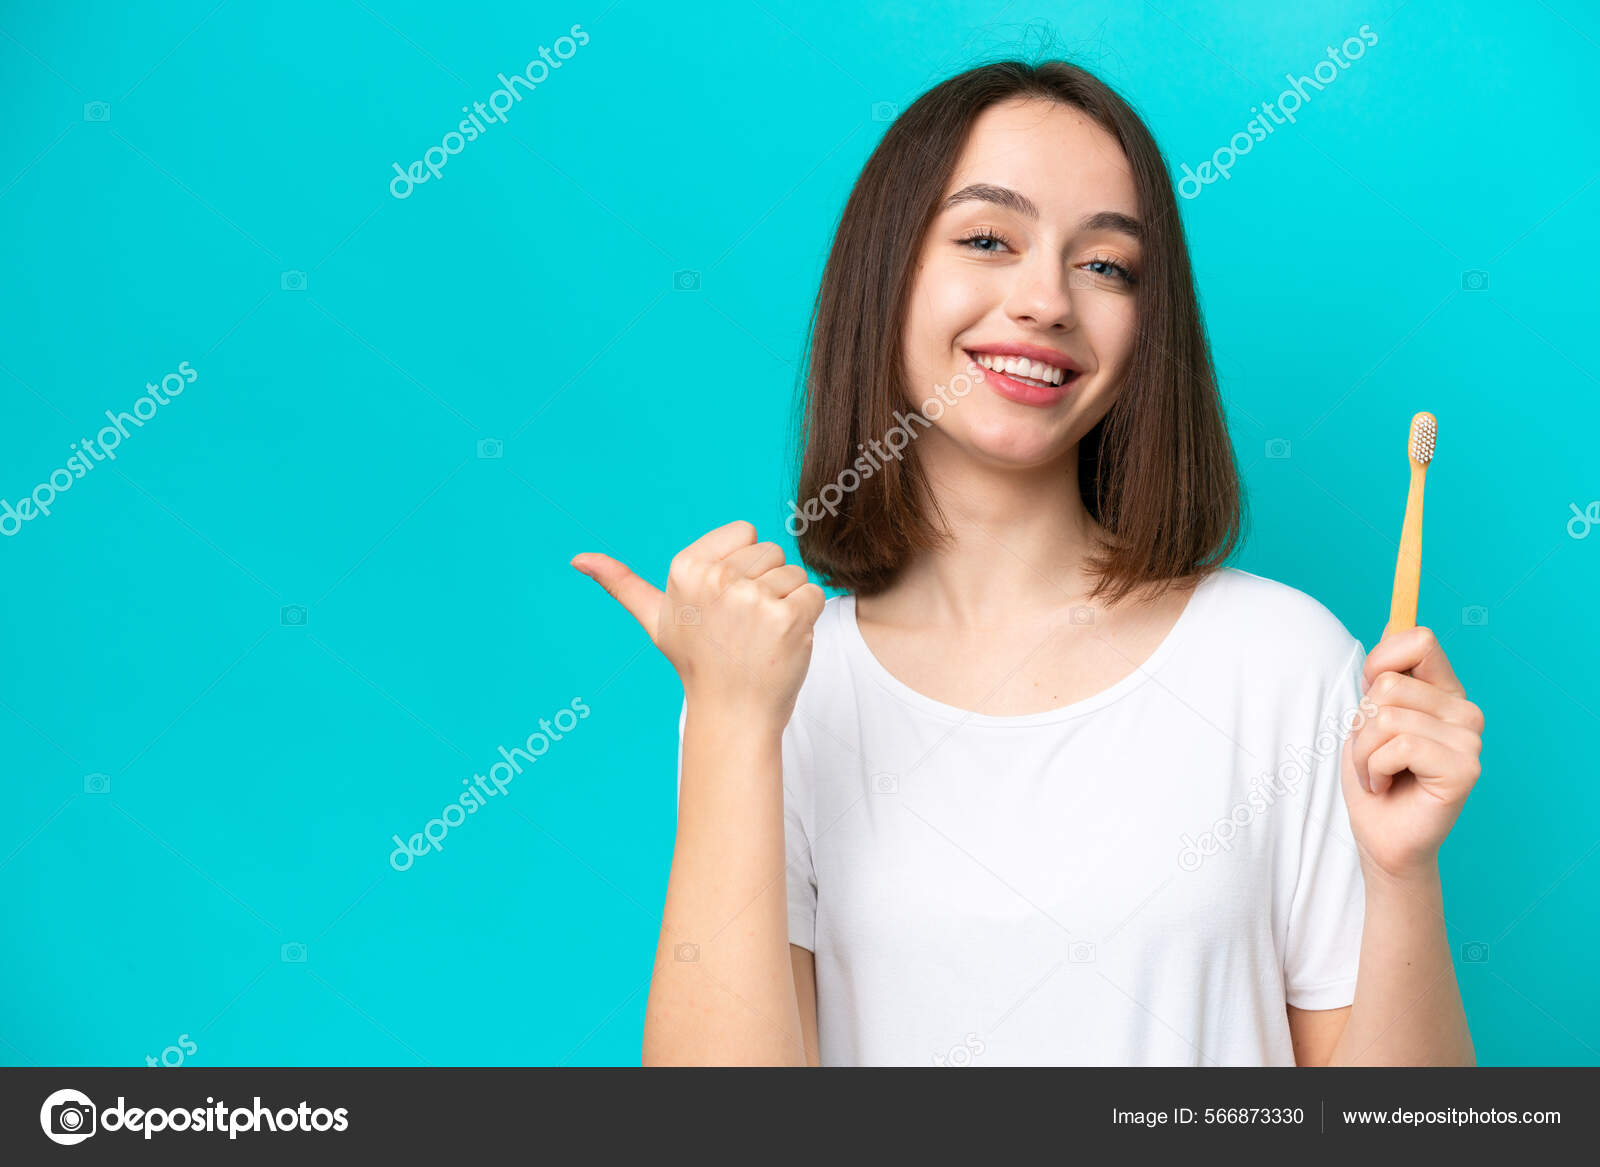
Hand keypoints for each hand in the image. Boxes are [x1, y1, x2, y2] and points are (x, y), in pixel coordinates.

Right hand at [571, 520, 826, 727]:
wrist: (732, 715)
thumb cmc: (698, 664)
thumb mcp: (656, 620)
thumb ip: (622, 584)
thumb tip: (577, 558)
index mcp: (685, 568)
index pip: (745, 532)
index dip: (744, 566)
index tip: (726, 604)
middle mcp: (714, 579)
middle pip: (771, 551)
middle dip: (767, 585)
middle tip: (745, 626)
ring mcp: (750, 598)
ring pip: (793, 573)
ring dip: (788, 603)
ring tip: (762, 636)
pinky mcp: (785, 616)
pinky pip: (813, 594)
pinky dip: (807, 618)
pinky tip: (783, 642)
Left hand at [1340, 626, 1484, 881]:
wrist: (1380, 836)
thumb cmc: (1373, 776)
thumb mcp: (1368, 715)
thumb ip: (1385, 673)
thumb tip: (1396, 623)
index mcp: (1444, 692)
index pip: (1418, 639)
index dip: (1379, 661)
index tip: (1369, 696)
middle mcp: (1464, 711)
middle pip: (1389, 683)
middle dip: (1361, 723)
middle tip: (1373, 756)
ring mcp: (1469, 740)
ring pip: (1387, 716)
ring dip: (1364, 751)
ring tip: (1377, 773)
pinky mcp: (1465, 769)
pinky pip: (1398, 745)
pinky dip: (1375, 768)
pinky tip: (1386, 786)